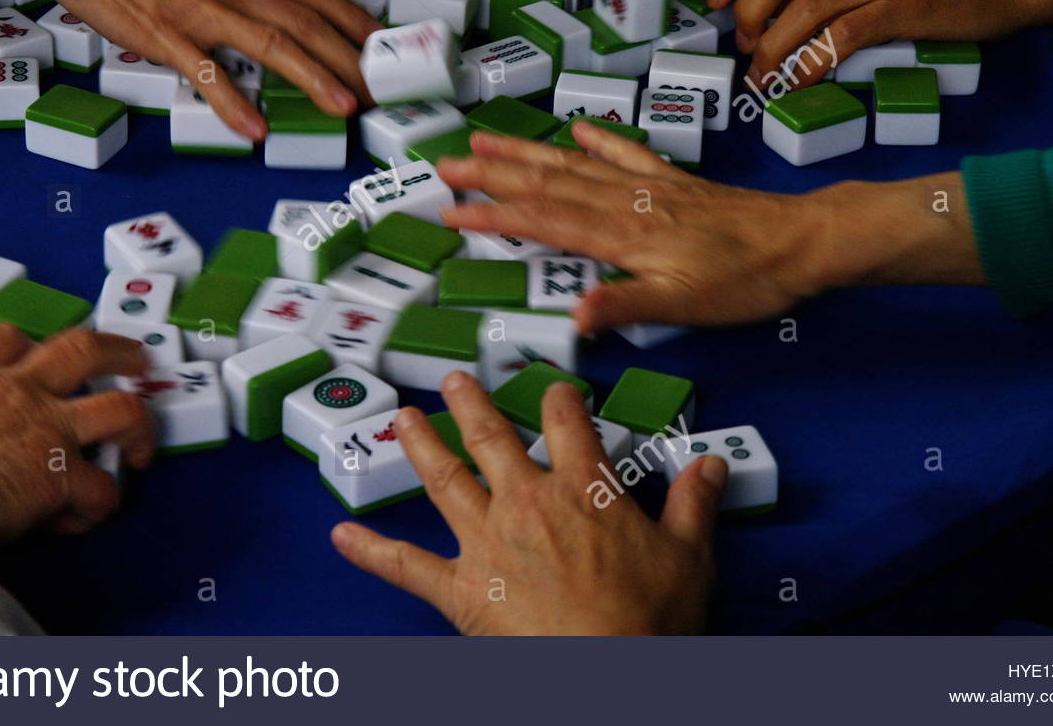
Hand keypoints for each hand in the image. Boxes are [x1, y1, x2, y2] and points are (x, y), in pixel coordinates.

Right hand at [0, 325, 152, 559]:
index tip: (36, 356)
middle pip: (82, 350)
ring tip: (143, 447)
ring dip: (139, 425)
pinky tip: (88, 516)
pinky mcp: (66, 473)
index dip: (26, 345)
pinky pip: (104, 487)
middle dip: (117, 350)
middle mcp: (18, 394)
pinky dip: (103, 503)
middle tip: (138, 358)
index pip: (5, 340)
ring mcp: (49, 429)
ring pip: (120, 407)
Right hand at [16, 0, 379, 137]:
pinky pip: (205, 73)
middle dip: (348, 57)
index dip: (350, 19)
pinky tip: (256, 130)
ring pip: (272, 44)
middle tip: (377, 88)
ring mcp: (199, 8)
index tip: (378, 43)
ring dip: (313, 78)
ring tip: (344, 107)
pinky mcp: (162, 33)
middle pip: (304, 22)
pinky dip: (232, 103)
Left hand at [332, 372, 724, 633]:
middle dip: (469, 402)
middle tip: (451, 378)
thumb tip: (711, 464)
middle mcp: (528, 502)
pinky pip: (405, 565)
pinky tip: (341, 536)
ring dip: (419, 445)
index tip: (554, 386)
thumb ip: (694, 503)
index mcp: (584, 489)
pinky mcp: (460, 589)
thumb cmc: (650, 620)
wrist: (610, 674)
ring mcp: (487, 542)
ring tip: (400, 418)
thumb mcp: (689, 555)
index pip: (570, 422)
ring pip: (444, 479)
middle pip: (492, 436)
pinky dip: (370, 550)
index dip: (561, 397)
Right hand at [438, 123, 985, 330]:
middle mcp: (625, 201)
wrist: (803, 242)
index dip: (493, 214)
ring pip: (575, 164)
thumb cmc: (745, 282)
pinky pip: (626, 152)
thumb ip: (627, 305)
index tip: (449, 209)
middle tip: (446, 161)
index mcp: (621, 233)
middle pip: (547, 182)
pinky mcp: (673, 181)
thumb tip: (572, 313)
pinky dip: (597, 139)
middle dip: (493, 173)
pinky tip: (575, 128)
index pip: (543, 220)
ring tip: (486, 137)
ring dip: (527, 152)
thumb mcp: (686, 305)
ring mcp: (648, 186)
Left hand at [706, 0, 1050, 90]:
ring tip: (764, 78)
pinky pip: (843, 36)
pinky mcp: (904, 7)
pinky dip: (812, 62)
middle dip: (748, 13)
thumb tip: (779, 3)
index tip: (717, 2)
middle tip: (746, 47)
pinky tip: (802, 83)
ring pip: (805, 6)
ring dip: (773, 48)